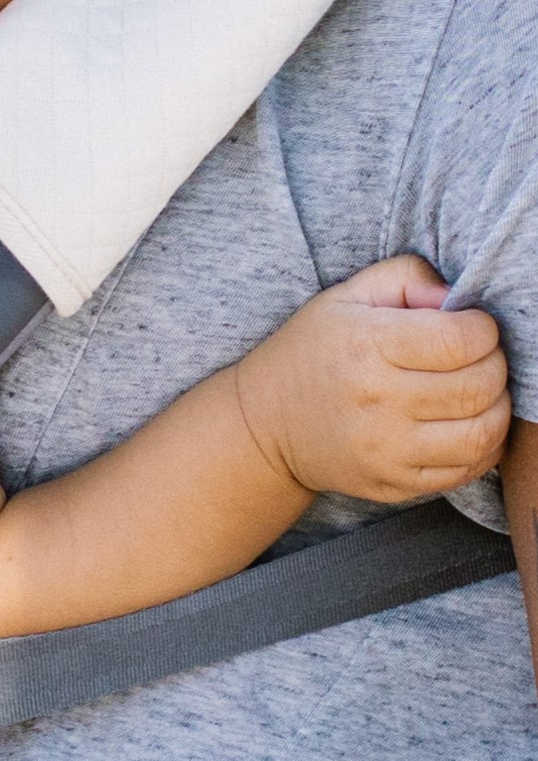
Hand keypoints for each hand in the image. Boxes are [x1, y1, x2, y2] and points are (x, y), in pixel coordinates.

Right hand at [233, 255, 509, 502]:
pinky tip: (467, 422)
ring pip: (482, 433)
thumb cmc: (312, 351)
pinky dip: (483, 445)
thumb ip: (406, 277)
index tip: (472, 325)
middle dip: (496, 365)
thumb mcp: (345, 296)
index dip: (483, 328)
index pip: (460, 340)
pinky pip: (467, 469)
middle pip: (479, 386)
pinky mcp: (393, 483)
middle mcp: (376, 400)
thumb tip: (458, 300)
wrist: (264, 423)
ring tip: (480, 390)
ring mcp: (385, 449)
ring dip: (497, 408)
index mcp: (364, 344)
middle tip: (481, 356)